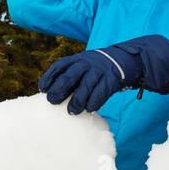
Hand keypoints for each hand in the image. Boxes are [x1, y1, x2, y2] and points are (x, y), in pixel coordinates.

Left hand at [39, 36, 168, 113]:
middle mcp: (86, 63)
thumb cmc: (98, 68)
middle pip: (69, 76)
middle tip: (52, 101)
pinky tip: (89, 108)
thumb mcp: (83, 64)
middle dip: (59, 90)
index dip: (49, 77)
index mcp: (77, 59)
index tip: (43, 89)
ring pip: (85, 87)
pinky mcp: (111, 79)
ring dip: (76, 101)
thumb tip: (52, 93)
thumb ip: (71, 75)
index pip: (59, 66)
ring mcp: (99, 71)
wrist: (125, 60)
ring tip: (72, 111)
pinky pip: (100, 93)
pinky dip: (94, 102)